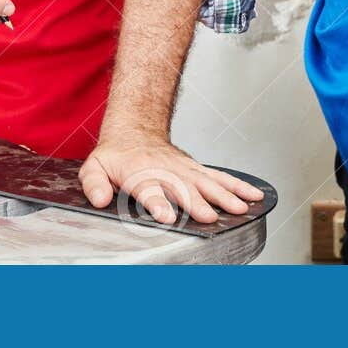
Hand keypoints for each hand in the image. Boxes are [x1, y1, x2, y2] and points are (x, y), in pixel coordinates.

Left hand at [80, 131, 264, 224]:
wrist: (135, 130)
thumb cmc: (116, 155)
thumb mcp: (95, 166)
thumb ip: (94, 183)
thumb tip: (99, 200)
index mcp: (139, 173)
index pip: (149, 189)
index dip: (158, 204)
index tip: (167, 216)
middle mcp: (165, 170)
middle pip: (183, 187)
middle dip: (196, 203)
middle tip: (209, 217)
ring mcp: (184, 169)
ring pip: (206, 181)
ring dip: (224, 195)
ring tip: (240, 209)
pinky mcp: (196, 169)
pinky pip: (219, 176)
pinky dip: (238, 185)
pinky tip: (254, 196)